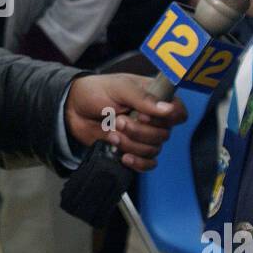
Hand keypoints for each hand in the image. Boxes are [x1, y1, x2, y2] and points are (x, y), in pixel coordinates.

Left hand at [64, 74, 185, 170]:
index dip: (166, 118)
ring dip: (131, 144)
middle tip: (119, 121)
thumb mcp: (119, 88)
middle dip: (138, 131)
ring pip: (153, 150)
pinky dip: (137, 163)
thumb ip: (143, 98)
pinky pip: (147, 164)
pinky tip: (124, 156)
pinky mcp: (132, 150)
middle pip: (164, 135)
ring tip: (113, 133)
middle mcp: (152, 118)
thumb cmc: (96, 91)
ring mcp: (143, 135)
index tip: (143, 115)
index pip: (178, 113)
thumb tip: (168, 109)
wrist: (73, 109)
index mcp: (155, 98)